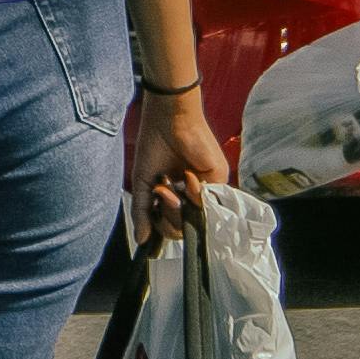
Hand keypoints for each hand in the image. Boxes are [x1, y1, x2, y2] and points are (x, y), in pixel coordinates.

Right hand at [130, 83, 230, 243]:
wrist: (169, 118)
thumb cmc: (154, 143)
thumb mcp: (143, 181)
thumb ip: (143, 211)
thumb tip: (141, 240)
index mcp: (174, 194)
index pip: (171, 225)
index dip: (161, 225)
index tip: (152, 213)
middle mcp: (191, 195)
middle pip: (183, 227)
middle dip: (169, 218)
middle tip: (161, 195)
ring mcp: (205, 190)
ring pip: (196, 220)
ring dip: (179, 208)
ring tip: (168, 187)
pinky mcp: (219, 182)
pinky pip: (208, 203)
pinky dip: (195, 193)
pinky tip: (187, 176)